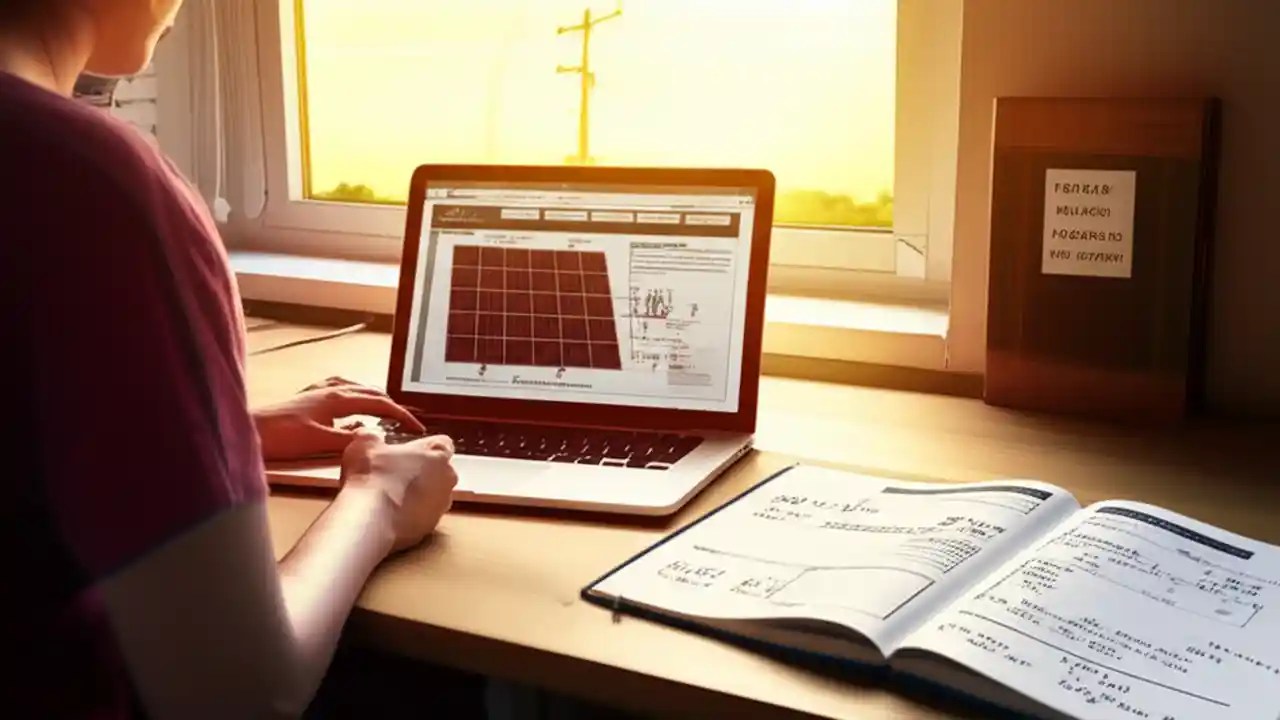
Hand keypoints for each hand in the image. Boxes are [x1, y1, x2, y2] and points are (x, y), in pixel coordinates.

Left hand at [253, 377, 425, 461]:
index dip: (401, 415)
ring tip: (384, 410)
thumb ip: (350, 439)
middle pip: (370, 391)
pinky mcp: (307, 398)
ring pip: (355, 388)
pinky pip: (339, 390)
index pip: (379, 403)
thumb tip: (376, 438)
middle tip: (406, 421)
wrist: (249, 430)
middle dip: (391, 404)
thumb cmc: (281, 436)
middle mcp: (330, 389)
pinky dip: (354, 396)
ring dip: (373, 397)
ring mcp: (318, 391)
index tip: (416, 428)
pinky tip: (349, 406)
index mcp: (338, 397)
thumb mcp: (320, 441)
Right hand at [340, 431, 457, 550]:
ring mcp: (441, 506)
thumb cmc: (372, 476)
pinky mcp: (430, 528)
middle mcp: (447, 480)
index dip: (424, 446)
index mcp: (438, 454)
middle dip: (422, 472)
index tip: (408, 451)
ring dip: (417, 496)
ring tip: (391, 497)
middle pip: (439, 471)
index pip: (442, 444)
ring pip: (432, 496)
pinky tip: (390, 515)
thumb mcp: (364, 444)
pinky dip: (411, 516)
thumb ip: (371, 437)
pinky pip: (422, 518)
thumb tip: (367, 436)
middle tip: (396, 474)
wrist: (371, 519)